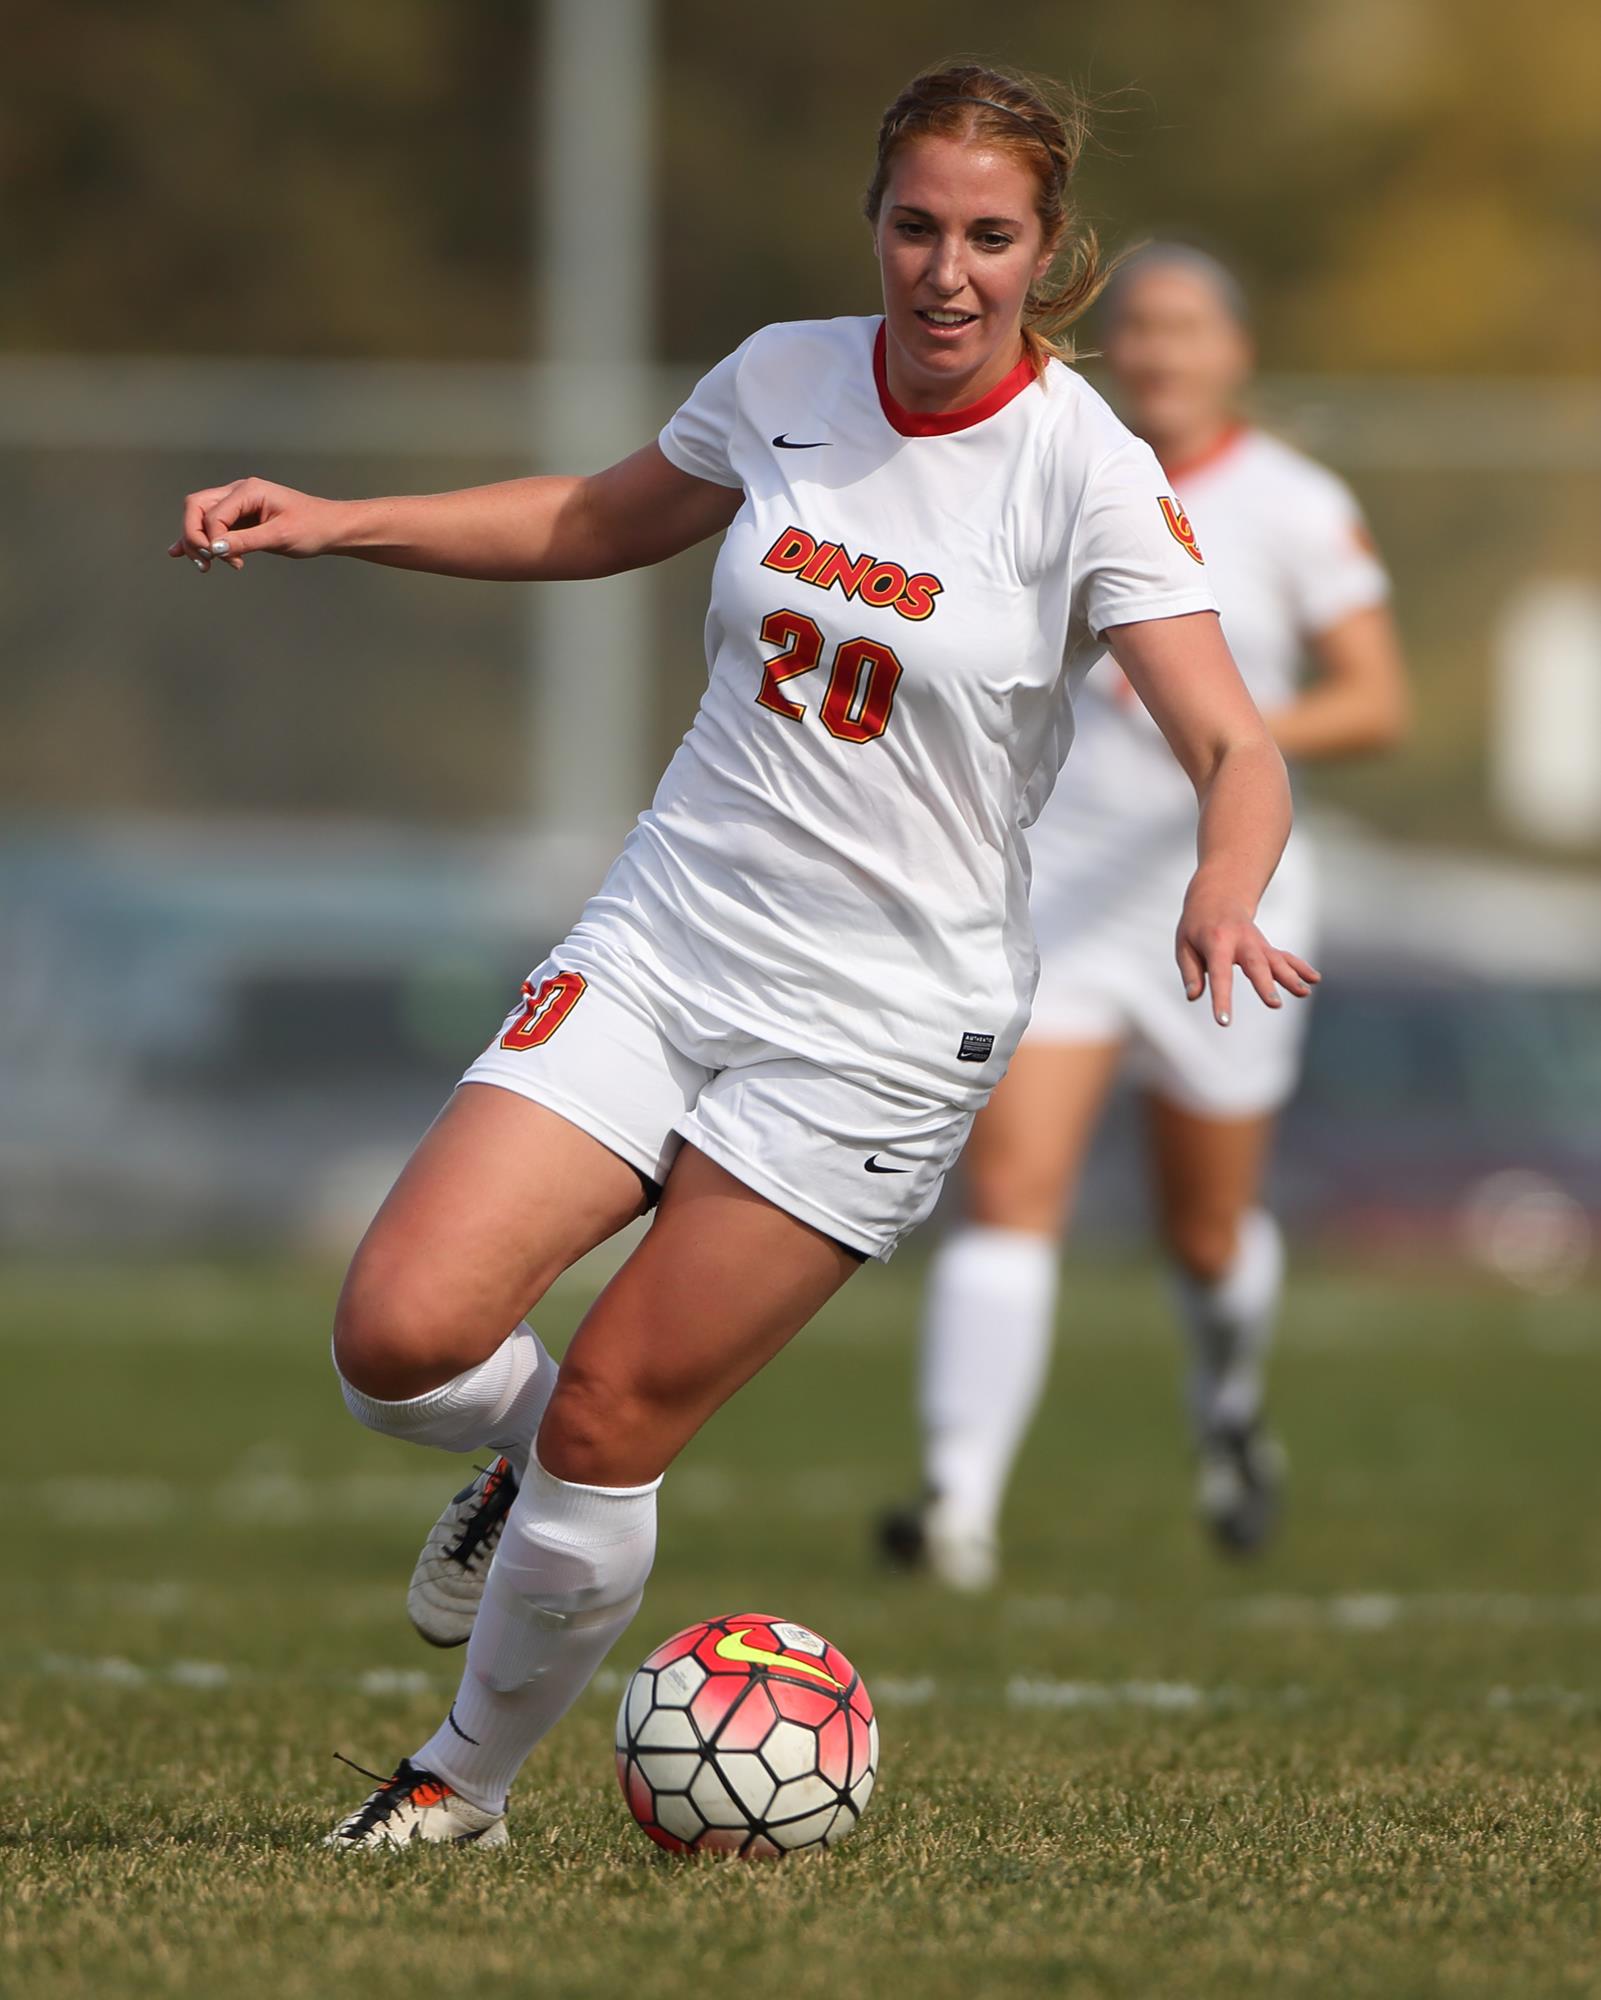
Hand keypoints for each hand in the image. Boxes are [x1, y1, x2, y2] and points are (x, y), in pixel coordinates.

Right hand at [167, 477, 345, 572]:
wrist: (331, 528)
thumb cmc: (312, 527)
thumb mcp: (280, 536)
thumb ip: (245, 541)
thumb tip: (214, 548)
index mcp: (248, 491)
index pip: (211, 513)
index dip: (212, 539)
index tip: (229, 561)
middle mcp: (238, 493)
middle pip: (196, 507)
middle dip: (195, 536)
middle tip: (208, 563)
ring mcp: (237, 504)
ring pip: (200, 516)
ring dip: (197, 540)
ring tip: (205, 566)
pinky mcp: (239, 519)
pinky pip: (211, 526)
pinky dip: (198, 539)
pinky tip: (178, 553)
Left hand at [1175, 878, 1319, 1025]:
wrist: (1218, 896)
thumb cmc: (1196, 926)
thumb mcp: (1184, 945)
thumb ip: (1190, 972)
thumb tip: (1193, 996)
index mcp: (1216, 942)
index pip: (1220, 974)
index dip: (1222, 998)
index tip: (1224, 1021)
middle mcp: (1240, 941)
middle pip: (1255, 964)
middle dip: (1265, 984)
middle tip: (1274, 1005)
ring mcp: (1257, 943)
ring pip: (1275, 960)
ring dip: (1290, 977)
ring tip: (1304, 993)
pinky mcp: (1266, 947)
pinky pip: (1284, 957)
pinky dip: (1299, 967)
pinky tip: (1314, 979)